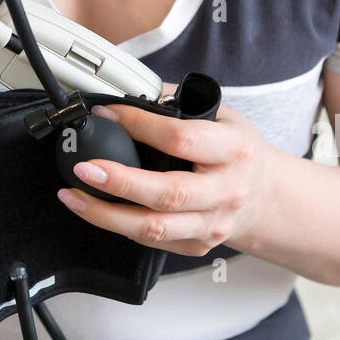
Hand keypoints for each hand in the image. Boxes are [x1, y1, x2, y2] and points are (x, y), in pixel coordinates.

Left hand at [56, 97, 273, 257]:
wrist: (265, 196)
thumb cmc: (237, 152)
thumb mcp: (222, 116)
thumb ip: (177, 104)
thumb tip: (127, 93)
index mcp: (233, 150)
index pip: (181, 139)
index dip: (138, 125)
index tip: (106, 115)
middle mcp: (225, 191)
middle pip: (167, 194)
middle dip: (120, 182)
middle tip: (84, 167)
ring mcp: (211, 224)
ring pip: (154, 227)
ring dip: (106, 214)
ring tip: (74, 196)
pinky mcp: (196, 246)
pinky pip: (151, 241)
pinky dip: (118, 226)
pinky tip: (96, 210)